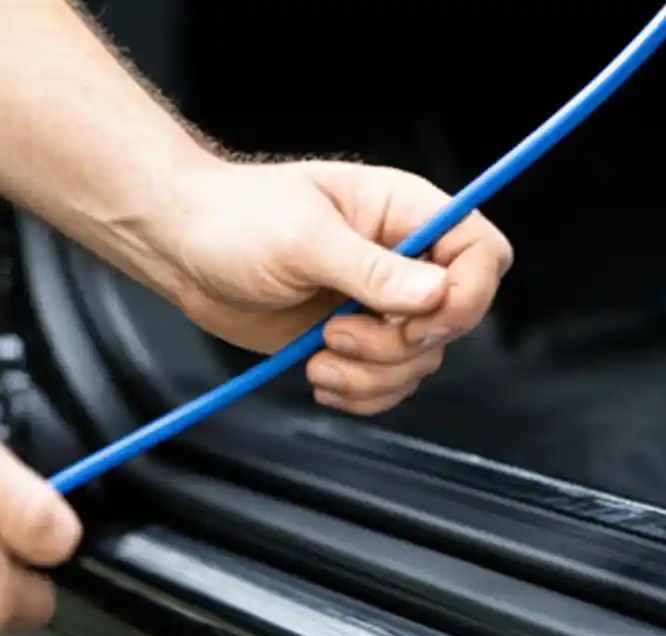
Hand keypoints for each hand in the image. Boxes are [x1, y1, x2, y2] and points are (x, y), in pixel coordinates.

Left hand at [141, 159, 513, 414]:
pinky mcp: (355, 341)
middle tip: (339, 332)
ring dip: (372, 374)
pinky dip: (359, 392)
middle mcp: (403, 258)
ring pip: (421, 361)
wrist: (184, 250)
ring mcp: (380, 304)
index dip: (467, 295)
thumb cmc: (236, 219)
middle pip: (457, 319)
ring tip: (318, 352)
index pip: (481, 254)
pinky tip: (318, 373)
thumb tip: (436, 294)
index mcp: (405, 212)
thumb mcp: (304, 239)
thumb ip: (372, 269)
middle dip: (401, 344)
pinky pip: (387, 383)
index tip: (416, 321)